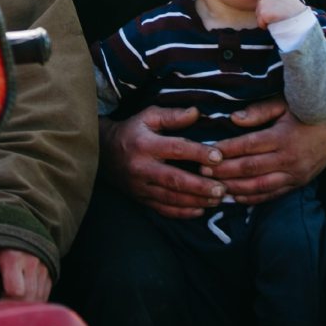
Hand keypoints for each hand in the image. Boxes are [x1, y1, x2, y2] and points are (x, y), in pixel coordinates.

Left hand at [0, 248, 50, 301]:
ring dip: (25, 304)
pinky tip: (22, 297)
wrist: (17, 227)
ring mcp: (43, 267)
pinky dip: (34, 301)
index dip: (5, 301)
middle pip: (28, 297)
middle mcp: (32, 262)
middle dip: (16, 306)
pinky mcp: (49, 272)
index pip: (15, 291)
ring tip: (11, 298)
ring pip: (38, 298)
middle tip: (3, 302)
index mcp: (13, 258)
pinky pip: (44, 294)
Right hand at [101, 108, 225, 218]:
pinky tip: (200, 210)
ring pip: (171, 198)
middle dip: (200, 186)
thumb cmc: (131, 131)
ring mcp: (140, 186)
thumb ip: (171, 116)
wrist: (102, 153)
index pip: (176, 149)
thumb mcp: (147, 117)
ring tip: (217, 200)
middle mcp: (141, 168)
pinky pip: (163, 210)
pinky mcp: (140, 199)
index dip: (198, 153)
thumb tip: (196, 113)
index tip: (219, 157)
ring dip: (196, 201)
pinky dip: (182, 213)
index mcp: (144, 144)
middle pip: (175, 180)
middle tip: (223, 188)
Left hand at [207, 98, 325, 202]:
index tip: (205, 152)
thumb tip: (233, 119)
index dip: (225, 151)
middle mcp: (289, 159)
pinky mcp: (299, 182)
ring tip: (213, 187)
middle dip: (223, 171)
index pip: (247, 146)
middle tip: (202, 171)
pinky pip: (273, 194)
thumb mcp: (283, 103)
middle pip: (249, 169)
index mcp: (283, 137)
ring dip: (235, 188)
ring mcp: (295, 174)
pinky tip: (236, 197)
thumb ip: (258, 111)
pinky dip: (254, 198)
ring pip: (260, 186)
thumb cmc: (307, 109)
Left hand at [256, 0, 302, 27]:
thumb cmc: (295, 7)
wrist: (299, 19)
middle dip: (267, 12)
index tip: (281, 8)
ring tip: (277, 18)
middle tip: (279, 14)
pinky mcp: (262, 12)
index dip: (271, 6)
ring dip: (266, 20)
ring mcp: (263, 2)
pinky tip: (274, 23)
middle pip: (260, 6)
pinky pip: (260, 22)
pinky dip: (265, 25)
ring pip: (259, 15)